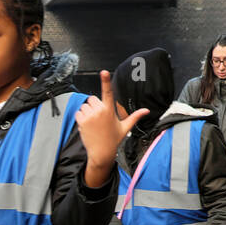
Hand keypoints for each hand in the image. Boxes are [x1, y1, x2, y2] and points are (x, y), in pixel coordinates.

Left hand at [75, 70, 149, 186]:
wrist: (101, 153)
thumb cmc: (113, 140)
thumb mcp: (125, 127)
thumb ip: (135, 116)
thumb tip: (146, 110)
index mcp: (110, 110)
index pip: (108, 92)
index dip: (106, 81)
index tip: (104, 72)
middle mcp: (99, 111)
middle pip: (93, 98)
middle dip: (95, 105)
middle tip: (100, 118)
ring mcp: (89, 116)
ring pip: (85, 105)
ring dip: (87, 112)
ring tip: (94, 123)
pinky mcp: (81, 121)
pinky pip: (79, 112)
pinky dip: (81, 117)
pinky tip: (87, 125)